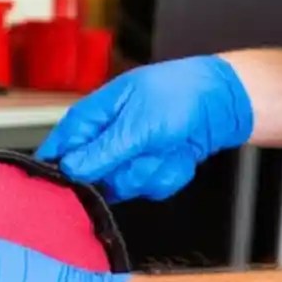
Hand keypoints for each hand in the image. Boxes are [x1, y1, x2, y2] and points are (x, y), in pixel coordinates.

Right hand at [36, 55, 253, 201]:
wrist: (225, 100)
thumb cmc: (180, 95)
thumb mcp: (138, 124)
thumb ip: (102, 152)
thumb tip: (69, 170)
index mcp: (90, 118)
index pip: (57, 152)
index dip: (62, 171)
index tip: (79, 181)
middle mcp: (104, 138)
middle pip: (91, 178)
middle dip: (122, 171)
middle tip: (141, 151)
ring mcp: (126, 155)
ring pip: (123, 186)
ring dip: (150, 170)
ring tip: (166, 147)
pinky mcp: (147, 168)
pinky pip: (149, 187)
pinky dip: (168, 173)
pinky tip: (177, 152)